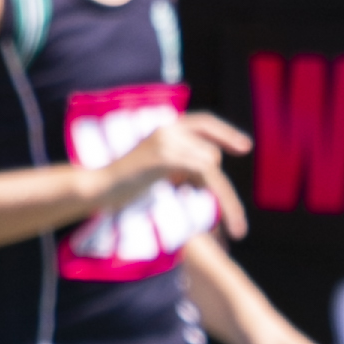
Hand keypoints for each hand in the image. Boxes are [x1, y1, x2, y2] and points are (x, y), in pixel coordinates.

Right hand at [95, 112, 250, 237]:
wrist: (97, 187)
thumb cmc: (124, 184)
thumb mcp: (158, 168)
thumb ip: (181, 162)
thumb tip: (209, 167)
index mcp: (166, 129)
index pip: (204, 122)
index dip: (225, 132)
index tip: (246, 146)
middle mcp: (167, 129)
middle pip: (211, 151)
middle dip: (220, 184)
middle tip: (237, 217)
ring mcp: (165, 141)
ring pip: (210, 164)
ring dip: (221, 195)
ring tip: (222, 222)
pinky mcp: (164, 156)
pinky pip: (202, 172)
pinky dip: (216, 193)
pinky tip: (220, 216)